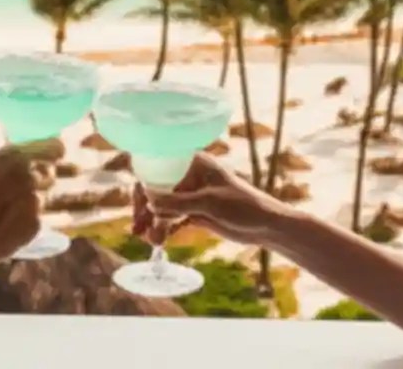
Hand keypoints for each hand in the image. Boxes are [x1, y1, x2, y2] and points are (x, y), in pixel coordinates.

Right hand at [0, 141, 57, 266]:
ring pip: (37, 200)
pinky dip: (21, 225)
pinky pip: (33, 221)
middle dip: (33, 184)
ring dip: (23, 206)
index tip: (57, 154)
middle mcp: (27, 176)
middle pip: (44, 176)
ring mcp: (33, 202)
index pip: (50, 148)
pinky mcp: (34, 226)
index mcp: (11, 157)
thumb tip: (19, 163)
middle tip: (9, 197)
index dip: (52, 151)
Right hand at [133, 153, 276, 245]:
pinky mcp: (193, 212)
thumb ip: (177, 202)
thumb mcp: (208, 203)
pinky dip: (162, 228)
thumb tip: (147, 201)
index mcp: (192, 162)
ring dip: (152, 222)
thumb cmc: (242, 206)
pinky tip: (157, 241)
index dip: (142, 181)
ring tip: (151, 241)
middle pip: (154, 187)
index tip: (138, 202)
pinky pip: (170, 218)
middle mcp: (188, 175)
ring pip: (160, 205)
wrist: (265, 226)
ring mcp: (189, 194)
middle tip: (137, 227)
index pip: (158, 165)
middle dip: (144, 207)